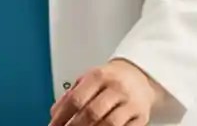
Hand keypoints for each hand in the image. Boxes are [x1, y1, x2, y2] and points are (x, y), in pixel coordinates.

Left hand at [49, 59, 163, 125]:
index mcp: (98, 76)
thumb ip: (70, 95)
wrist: (139, 77)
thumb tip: (55, 114)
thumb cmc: (110, 79)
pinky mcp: (141, 117)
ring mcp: (130, 103)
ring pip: (109, 124)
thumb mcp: (88, 79)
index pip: (76, 99)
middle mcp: (116, 88)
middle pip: (91, 113)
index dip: (62, 116)